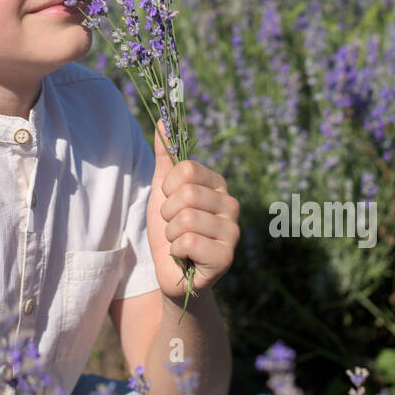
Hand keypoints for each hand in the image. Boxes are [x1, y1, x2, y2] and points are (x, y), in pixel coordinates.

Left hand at [146, 119, 239, 302]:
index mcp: (217, 185)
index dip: (167, 187)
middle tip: (175, 228)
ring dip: (171, 234)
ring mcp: (232, 232)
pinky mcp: (226, 257)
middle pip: (186, 193)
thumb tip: (162, 120)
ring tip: (180, 243)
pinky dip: (176, 251)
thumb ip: (165, 156)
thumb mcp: (162, 190)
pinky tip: (185, 257)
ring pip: (186, 219)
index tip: (170, 202)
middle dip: (167, 214)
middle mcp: (231, 205)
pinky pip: (188, 241)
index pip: (186, 169)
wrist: (171, 274)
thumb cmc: (169, 231)